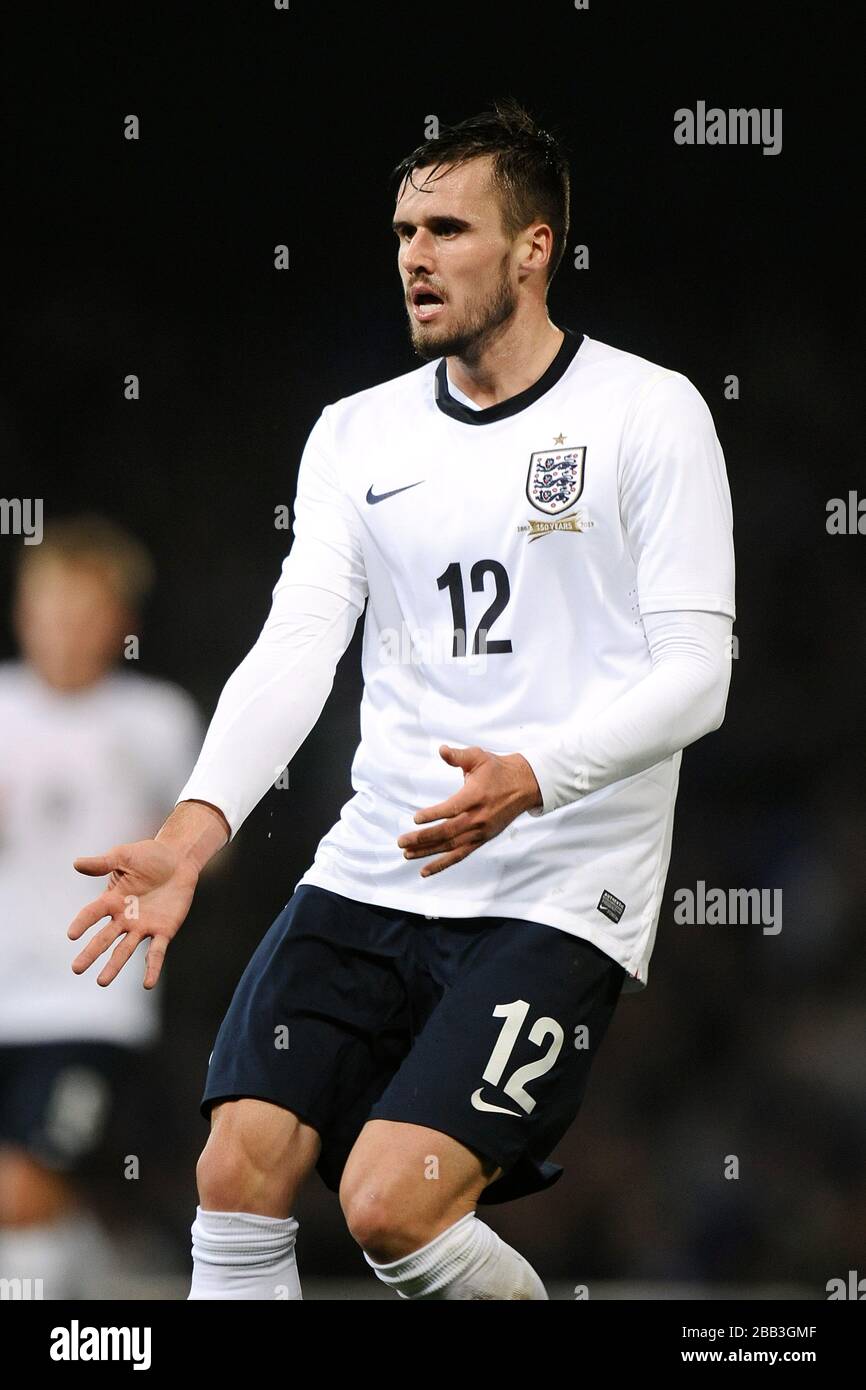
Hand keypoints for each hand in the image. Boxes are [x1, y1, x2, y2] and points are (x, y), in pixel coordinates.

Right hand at [67, 839, 199, 988]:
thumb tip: (76, 864)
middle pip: (104, 938)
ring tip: (101, 982)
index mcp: (112, 900)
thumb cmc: (149, 856)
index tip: (71, 935)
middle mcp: (124, 918)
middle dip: (91, 953)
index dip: (82, 923)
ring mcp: (143, 926)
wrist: (179, 860)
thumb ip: (103, 863)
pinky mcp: (163, 931)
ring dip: (114, 966)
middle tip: (76, 969)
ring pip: (125, 950)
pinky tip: (148, 984)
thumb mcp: (124, 856)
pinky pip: (156, 952)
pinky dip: (152, 968)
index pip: (92, 913)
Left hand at [396, 744, 541, 876]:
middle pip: (447, 832)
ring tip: (406, 854)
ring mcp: (480, 832)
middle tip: (401, 841)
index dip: (434, 814)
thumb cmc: (497, 770)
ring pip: (450, 846)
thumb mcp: (479, 757)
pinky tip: (425, 870)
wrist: (523, 787)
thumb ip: (458, 756)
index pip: (453, 809)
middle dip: (422, 838)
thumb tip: (441, 750)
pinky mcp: (481, 840)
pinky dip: (442, 864)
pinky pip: (459, 855)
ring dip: (427, 852)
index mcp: (476, 796)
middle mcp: (478, 818)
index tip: (416, 818)